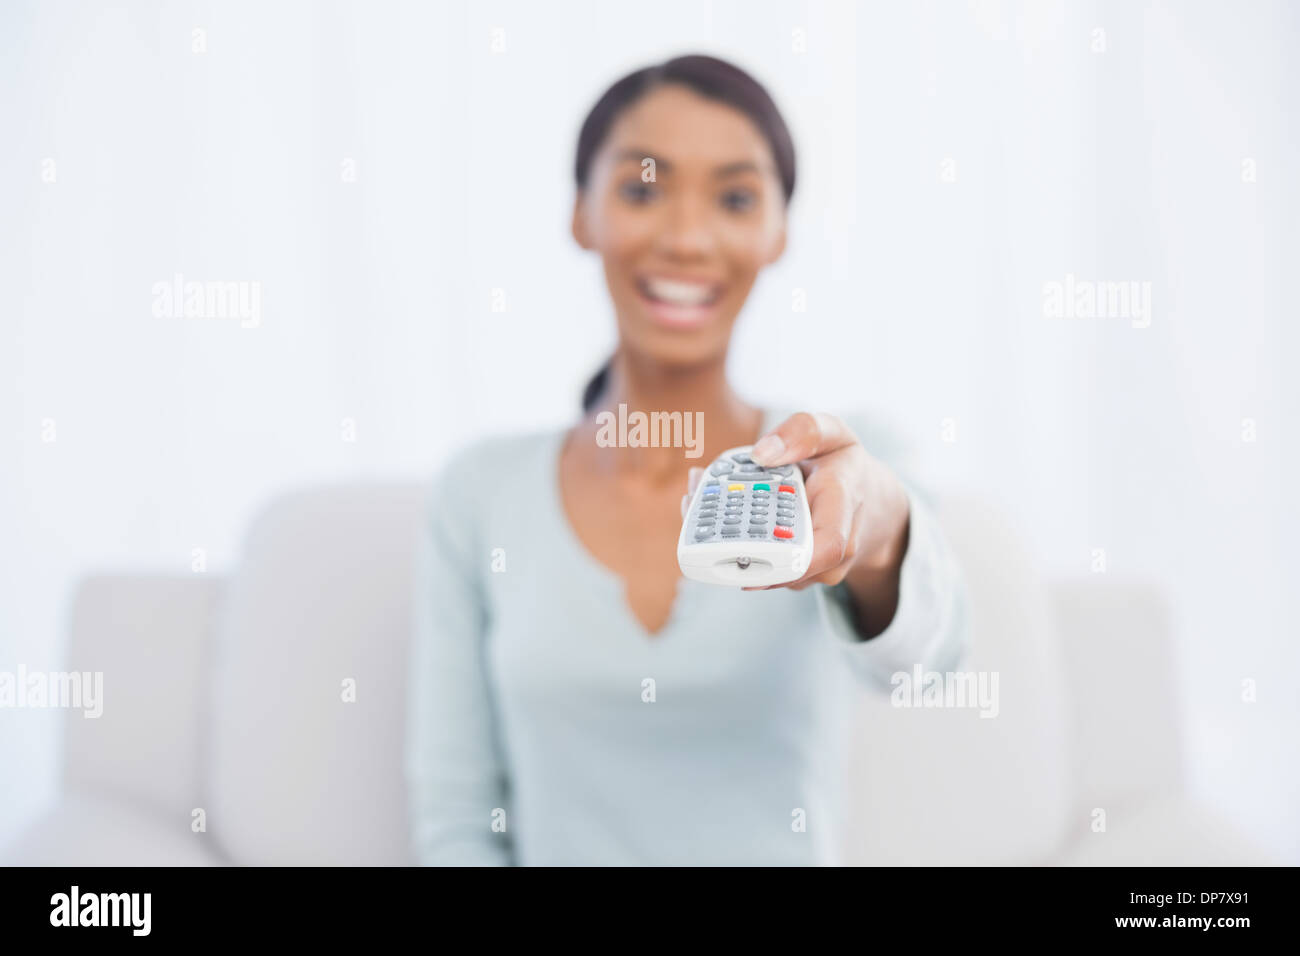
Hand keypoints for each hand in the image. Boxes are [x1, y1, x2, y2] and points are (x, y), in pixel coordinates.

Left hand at [682, 412, 912, 635]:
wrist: (870, 505)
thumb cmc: (846, 467)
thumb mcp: (835, 434)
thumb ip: (804, 431)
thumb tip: (762, 453)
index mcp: (843, 511)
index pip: (825, 547)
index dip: (784, 553)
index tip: (744, 540)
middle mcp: (832, 550)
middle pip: (779, 565)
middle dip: (730, 541)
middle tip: (693, 501)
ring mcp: (813, 569)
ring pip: (765, 569)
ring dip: (725, 542)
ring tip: (694, 499)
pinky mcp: (794, 574)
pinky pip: (762, 564)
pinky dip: (734, 544)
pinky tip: (709, 514)